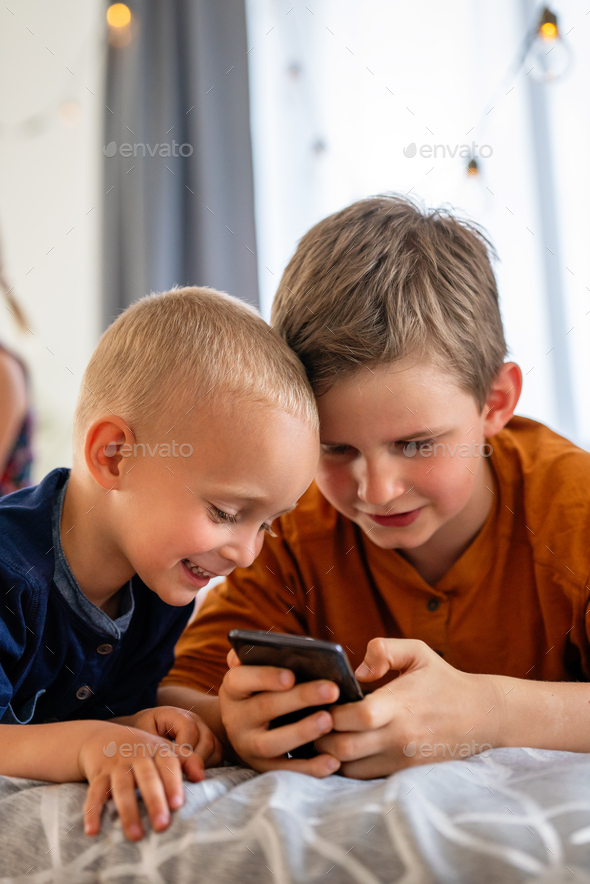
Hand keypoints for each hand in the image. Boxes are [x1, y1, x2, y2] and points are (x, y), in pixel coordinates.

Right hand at [79, 720, 205, 840]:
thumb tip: (202, 778)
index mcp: (156, 749)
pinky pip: (94, 794)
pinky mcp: (97, 775)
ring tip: (136, 836)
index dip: (173, 783)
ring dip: (128, 812)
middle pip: (146, 778)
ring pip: (122, 788)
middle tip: (162, 825)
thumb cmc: (142, 749)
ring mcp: (116, 765)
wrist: (103, 736)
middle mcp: (136, 755)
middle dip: (154, 801)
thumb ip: (186, 760)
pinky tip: (92, 832)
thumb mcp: (163, 748)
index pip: (167, 765)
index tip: (178, 805)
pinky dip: (92, 812)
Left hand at [130, 706, 222, 768]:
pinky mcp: (210, 743)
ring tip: (187, 779)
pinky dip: (209, 768)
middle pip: (207, 740)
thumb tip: (164, 763)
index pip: (189, 730)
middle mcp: (197, 721)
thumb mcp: (144, 732)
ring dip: (203, 766)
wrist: (150, 725)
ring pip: (216, 749)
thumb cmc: (145, 729)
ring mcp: (206, 731)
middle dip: (195, 762)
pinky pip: (218, 757)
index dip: (183, 750)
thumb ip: (155, 744)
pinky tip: (193, 777)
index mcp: (179, 715)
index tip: (172, 767)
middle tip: (181, 777)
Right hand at [219, 649, 341, 776]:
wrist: (245, 728)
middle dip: (299, 698)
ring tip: (328, 721)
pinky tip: (332, 760)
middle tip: (331, 690)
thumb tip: (280, 646)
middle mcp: (235, 718)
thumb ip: (264, 656)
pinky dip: (309, 769)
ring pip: (271, 743)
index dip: (265, 676)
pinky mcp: (262, 769)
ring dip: (302, 731)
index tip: (291, 676)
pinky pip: (285, 772)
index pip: (240, 678)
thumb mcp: (256, 673)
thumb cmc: (263, 689)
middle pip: (265, 707)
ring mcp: (247, 746)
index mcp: (233, 689)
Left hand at [315, 638, 503, 778]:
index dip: (331, 711)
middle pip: (346, 747)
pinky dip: (344, 766)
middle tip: (308, 721)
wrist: (481, 716)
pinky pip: (363, 776)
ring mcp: (401, 759)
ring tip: (317, 735)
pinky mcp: (403, 773)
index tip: (318, 700)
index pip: (359, 715)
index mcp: (401, 704)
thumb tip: (356, 672)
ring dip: (327, 754)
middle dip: (319, 736)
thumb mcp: (418, 652)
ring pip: (349, 768)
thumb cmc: (443, 680)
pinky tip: (336, 750)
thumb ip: (383, 650)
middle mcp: (400, 736)